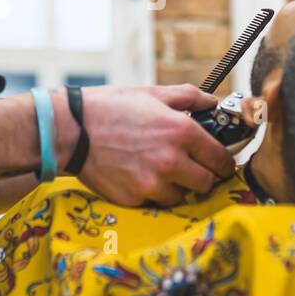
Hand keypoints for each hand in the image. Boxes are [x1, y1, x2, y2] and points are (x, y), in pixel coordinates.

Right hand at [71, 84, 234, 207]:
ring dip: (178, 187)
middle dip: (203, 176)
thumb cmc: (111, 108)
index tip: (218, 162)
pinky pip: (156, 202)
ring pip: (182, 196)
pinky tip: (141, 175)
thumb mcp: (153, 93)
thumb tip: (214, 102)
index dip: (223, 162)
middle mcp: (171, 161)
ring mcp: (152, 184)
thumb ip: (190, 97)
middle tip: (191, 167)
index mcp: (182, 132)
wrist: (71, 130)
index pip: (221, 160)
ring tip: (161, 170)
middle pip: (207, 183)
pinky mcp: (134, 199)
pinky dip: (154, 193)